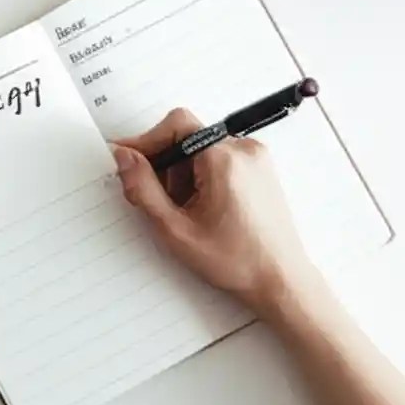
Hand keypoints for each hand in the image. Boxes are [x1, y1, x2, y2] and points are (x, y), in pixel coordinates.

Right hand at [113, 108, 317, 315]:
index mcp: (224, 159)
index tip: (129, 160)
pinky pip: (220, 158)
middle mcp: (244, 150)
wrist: (279, 280)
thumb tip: (125, 157)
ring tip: (190, 211)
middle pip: (187, 137)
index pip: (175, 125)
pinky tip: (206, 208)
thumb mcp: (175, 229)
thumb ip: (143, 188)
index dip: (146, 141)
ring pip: (201, 148)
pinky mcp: (259, 168)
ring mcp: (255, 157)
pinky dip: (203, 176)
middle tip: (162, 200)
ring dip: (184, 173)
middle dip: (166, 165)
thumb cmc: (237, 261)